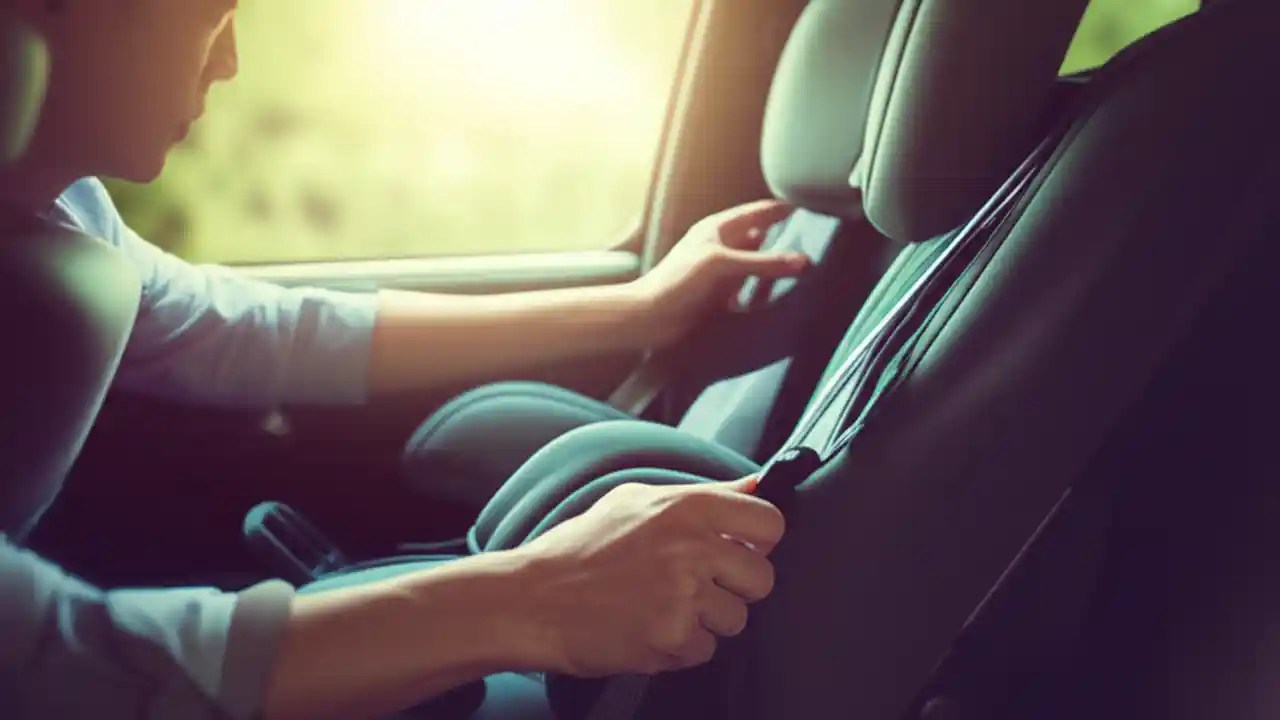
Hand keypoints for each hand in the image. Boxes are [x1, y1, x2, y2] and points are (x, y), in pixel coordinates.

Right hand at [515, 477, 783, 676]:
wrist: (532, 600)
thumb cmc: (581, 548)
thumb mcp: (637, 500)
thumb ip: (704, 494)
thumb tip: (757, 486)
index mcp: (687, 507)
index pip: (770, 523)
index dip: (759, 541)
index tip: (739, 550)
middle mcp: (691, 548)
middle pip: (763, 578)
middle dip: (736, 587)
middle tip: (696, 586)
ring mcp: (683, 595)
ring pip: (737, 619)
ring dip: (707, 620)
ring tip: (662, 607)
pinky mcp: (672, 638)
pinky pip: (706, 650)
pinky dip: (682, 647)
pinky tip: (648, 628)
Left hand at [630, 200, 807, 347]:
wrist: (649, 319)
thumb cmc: (677, 282)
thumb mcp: (722, 265)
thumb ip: (763, 262)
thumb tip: (804, 261)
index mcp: (717, 229)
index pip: (757, 212)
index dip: (781, 209)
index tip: (809, 204)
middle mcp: (720, 248)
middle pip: (759, 239)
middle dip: (784, 238)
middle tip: (817, 237)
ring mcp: (720, 274)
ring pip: (756, 265)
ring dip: (776, 266)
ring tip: (807, 266)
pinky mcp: (720, 297)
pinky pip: (749, 291)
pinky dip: (764, 291)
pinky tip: (781, 295)